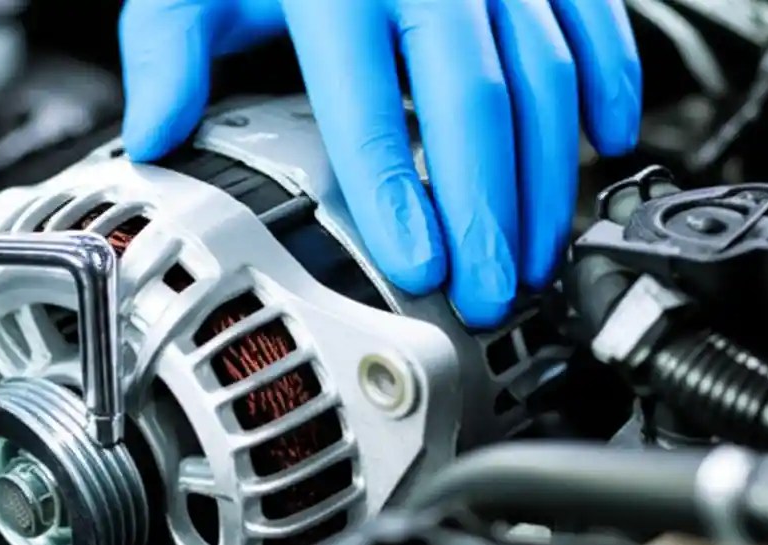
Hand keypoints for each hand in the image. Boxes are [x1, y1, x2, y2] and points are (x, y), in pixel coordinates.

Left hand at [119, 0, 641, 326]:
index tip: (419, 268)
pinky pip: (596, 17)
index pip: (368, 110)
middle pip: (474, 104)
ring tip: (534, 255)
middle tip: (488, 294)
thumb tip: (155, 134)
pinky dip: (613, 79)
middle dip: (488, 213)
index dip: (397, 197)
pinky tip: (606, 143)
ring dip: (547, 175)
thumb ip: (169, 50)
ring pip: (546, 73)